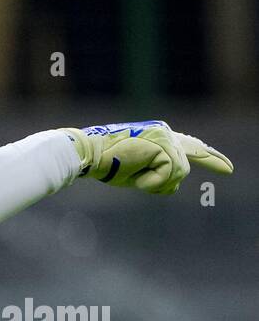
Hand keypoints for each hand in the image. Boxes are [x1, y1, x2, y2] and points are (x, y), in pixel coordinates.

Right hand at [61, 121, 232, 193]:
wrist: (90, 154)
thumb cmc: (105, 165)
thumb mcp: (135, 174)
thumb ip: (156, 177)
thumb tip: (173, 187)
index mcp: (158, 137)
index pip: (188, 145)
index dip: (208, 156)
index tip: (225, 166)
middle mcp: (165, 133)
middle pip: (188, 159)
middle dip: (210, 163)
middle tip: (230, 170)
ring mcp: (165, 138)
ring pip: (179, 172)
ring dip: (157, 183)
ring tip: (136, 180)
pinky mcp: (162, 145)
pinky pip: (168, 173)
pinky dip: (151, 182)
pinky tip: (136, 179)